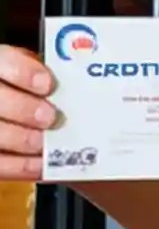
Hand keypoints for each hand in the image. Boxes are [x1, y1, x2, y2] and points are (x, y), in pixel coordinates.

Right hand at [0, 44, 55, 179]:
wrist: (15, 109)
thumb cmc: (28, 88)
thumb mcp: (32, 70)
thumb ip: (45, 73)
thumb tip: (81, 80)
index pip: (2, 61)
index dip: (22, 72)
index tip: (47, 84)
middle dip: (23, 109)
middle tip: (50, 118)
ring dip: (19, 139)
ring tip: (45, 143)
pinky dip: (19, 166)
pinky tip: (42, 165)